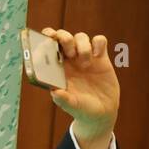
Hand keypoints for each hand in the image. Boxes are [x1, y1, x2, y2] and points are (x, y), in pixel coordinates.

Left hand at [40, 27, 119, 147]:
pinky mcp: (101, 58)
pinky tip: (98, 56)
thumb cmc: (81, 109)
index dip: (46, 38)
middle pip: (64, 37)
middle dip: (64, 38)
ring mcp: (85, 58)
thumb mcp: (71, 105)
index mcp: (57, 69)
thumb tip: (54, 91)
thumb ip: (63, 98)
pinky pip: (99, 40)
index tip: (48, 36)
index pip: (48, 48)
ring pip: (81, 37)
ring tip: (85, 64)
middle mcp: (69, 61)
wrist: (102, 112)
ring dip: (82, 45)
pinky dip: (98, 43)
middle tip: (69, 52)